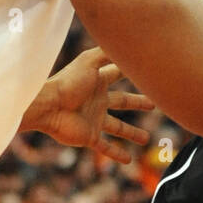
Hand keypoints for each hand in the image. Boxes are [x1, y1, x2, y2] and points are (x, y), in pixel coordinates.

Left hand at [20, 47, 154, 163]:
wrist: (48, 105)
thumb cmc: (67, 81)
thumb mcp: (89, 61)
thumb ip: (107, 52)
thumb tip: (127, 41)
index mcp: (98, 81)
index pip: (118, 74)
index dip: (132, 71)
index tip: (148, 69)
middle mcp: (98, 100)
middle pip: (123, 101)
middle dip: (137, 102)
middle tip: (154, 104)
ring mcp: (94, 120)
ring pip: (118, 128)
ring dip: (131, 133)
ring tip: (146, 139)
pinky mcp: (89, 137)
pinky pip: (106, 147)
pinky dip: (117, 154)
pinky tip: (128, 160)